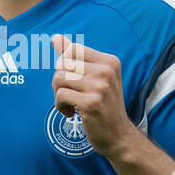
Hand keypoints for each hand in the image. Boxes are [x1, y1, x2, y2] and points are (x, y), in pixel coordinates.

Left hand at [50, 34, 136, 159]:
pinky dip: (59, 106)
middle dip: (59, 80)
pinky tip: (70, 113)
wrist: (118, 136)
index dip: (64, 64)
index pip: (73, 49)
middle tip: (68, 93)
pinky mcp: (90, 103)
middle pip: (63, 63)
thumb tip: (56, 38)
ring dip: (58, 93)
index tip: (72, 80)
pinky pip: (60, 95)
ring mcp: (99, 87)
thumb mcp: (95, 78)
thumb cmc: (104, 106)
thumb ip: (75, 57)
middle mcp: (106, 71)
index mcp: (109, 61)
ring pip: (59, 78)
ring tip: (69, 103)